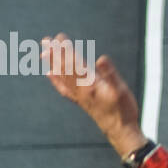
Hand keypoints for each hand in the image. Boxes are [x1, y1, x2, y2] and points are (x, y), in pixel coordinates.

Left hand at [40, 35, 145, 158]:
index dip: (67, 50)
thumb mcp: (121, 90)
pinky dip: (56, 80)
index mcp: (89, 85)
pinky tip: (51, 74)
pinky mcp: (81, 101)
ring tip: (44, 53)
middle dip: (55, 54)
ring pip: (62, 77)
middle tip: (45, 40)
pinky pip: (64, 89)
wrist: (120, 131)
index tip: (60, 37)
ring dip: (53, 64)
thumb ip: (110, 74)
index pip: (74, 64)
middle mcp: (80, 90)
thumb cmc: (123, 110)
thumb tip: (101, 58)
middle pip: (64, 69)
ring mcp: (79, 96)